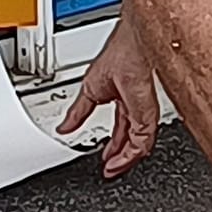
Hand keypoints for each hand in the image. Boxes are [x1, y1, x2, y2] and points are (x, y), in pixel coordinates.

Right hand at [58, 18, 158, 178]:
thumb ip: (78, 112)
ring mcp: (144, 112)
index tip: (106, 159)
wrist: (135, 42)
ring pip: (137, 145)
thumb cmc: (118, 52)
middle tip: (110, 169)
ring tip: (112, 169)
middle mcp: (136, 108)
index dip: (113, 146)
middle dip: (119, 157)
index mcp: (123, 100)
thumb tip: (63, 128)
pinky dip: (129, 153)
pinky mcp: (148, 113)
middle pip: (130, 141)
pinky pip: (141, 140)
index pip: (120, 129)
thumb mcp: (89, 88)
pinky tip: (119, 160)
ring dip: (123, 160)